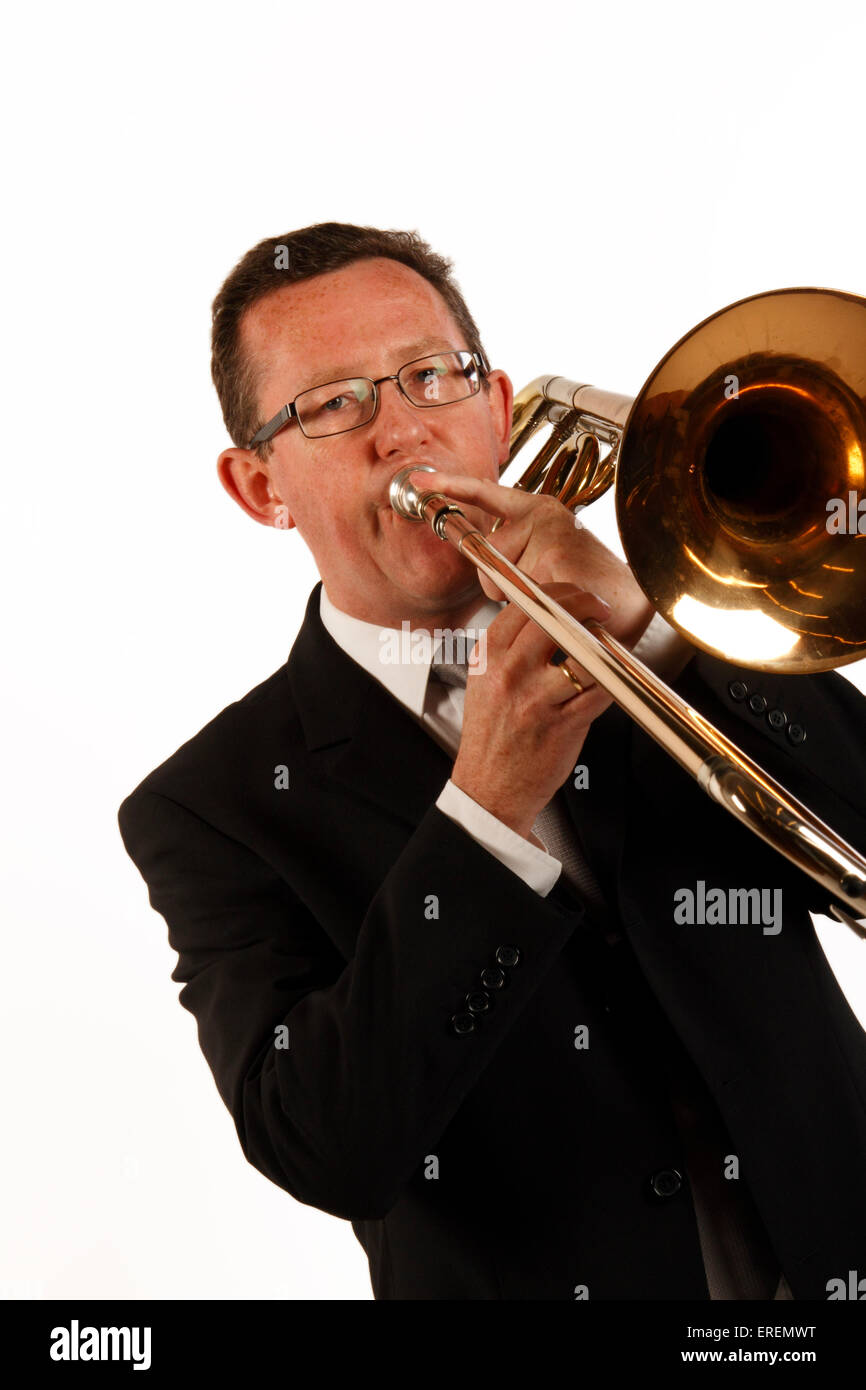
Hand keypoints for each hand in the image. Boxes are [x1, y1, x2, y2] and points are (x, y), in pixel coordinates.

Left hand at [410, 469, 653, 650]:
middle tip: (546, 591)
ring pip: (499, 583)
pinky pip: (520, 595)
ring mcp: (549, 531)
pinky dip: (539, 610)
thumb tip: (485, 572)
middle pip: (485, 561)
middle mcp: (542, 514)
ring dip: (522, 602)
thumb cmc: (586, 587)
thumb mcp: (544, 564)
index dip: (450, 486)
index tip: (420, 479)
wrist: (630, 603)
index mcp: (537, 512)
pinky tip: (567, 603)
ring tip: (560, 597)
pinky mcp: (556, 553)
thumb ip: (512, 561)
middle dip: (504, 588)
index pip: (486, 495)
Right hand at [451, 583, 614, 840]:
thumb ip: (510, 647)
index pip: (526, 605)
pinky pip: (600, 689)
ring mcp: (536, 699)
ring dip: (604, 645)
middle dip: (586, 606)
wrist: (488, 788)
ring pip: (583, 653)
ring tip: (609, 646)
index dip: (560, 593)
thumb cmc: (491, 735)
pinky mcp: (563, 725)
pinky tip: (613, 677)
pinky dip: (613, 679)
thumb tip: (550, 614)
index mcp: (488, 657)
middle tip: (601, 612)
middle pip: (555, 619)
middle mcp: (509, 674)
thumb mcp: (484, 681)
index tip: (577, 597)